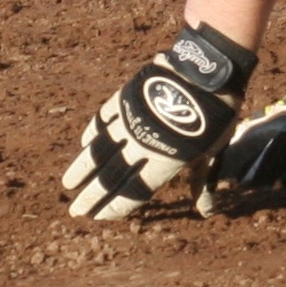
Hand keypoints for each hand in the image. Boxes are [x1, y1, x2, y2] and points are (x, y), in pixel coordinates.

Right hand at [63, 25, 254, 219]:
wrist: (209, 70)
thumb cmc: (218, 114)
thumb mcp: (214, 149)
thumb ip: (200, 178)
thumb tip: (205, 211)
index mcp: (165, 162)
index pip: (133, 192)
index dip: (115, 206)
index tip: (99, 216)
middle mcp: (142, 145)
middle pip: (110, 177)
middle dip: (91, 196)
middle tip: (75, 210)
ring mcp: (132, 120)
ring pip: (99, 150)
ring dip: (82, 168)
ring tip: (68, 184)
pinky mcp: (127, 98)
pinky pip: (104, 118)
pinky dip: (93, 131)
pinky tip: (85, 142)